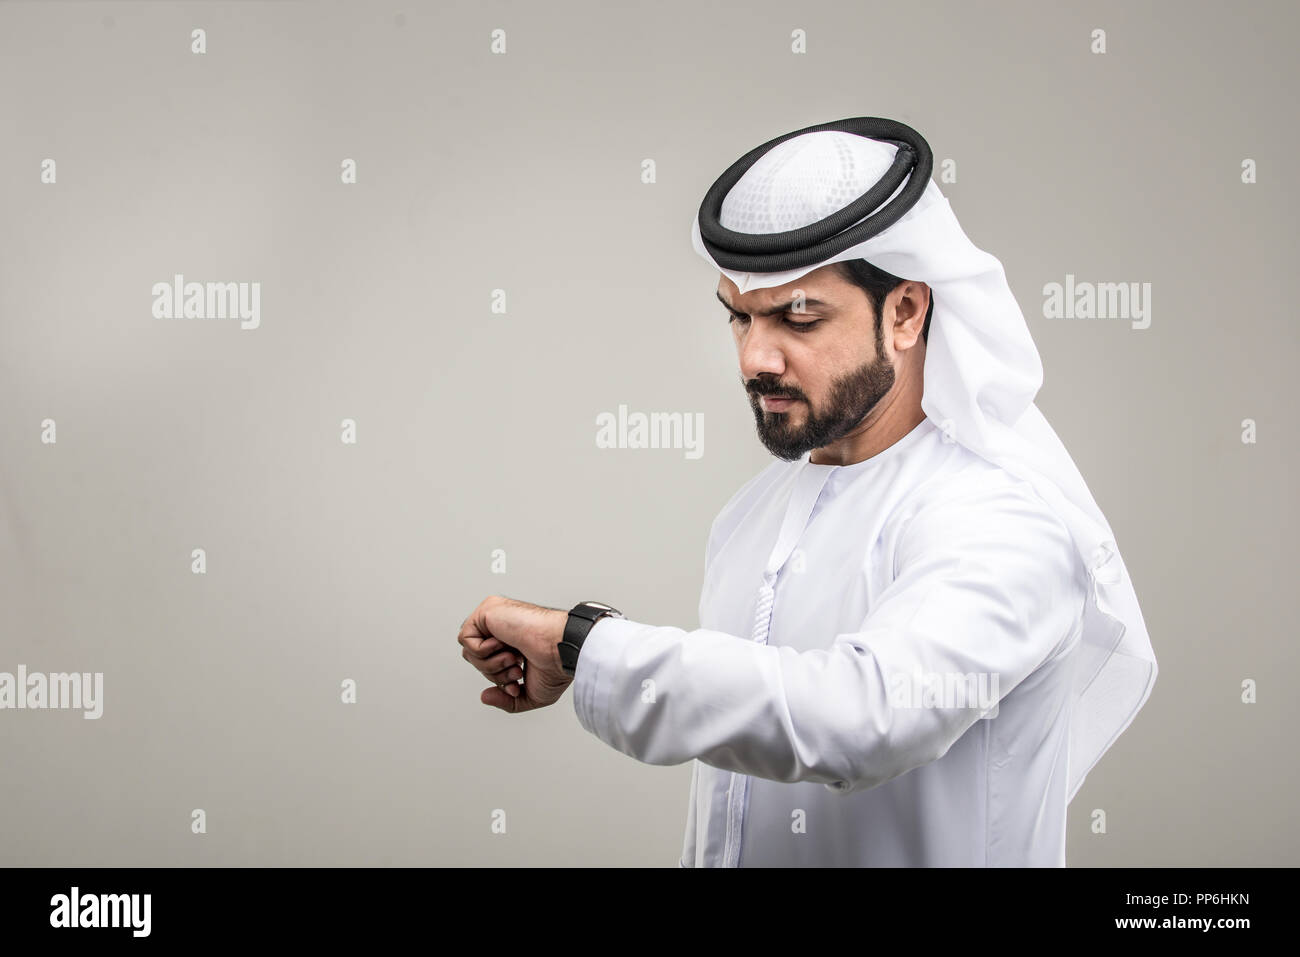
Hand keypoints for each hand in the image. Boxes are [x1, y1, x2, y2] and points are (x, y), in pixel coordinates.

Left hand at [457, 595, 571, 712]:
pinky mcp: (487, 610)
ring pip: (470, 651)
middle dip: (494, 674)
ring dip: (490, 664)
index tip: (517, 685)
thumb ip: (507, 700)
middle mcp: (503, 628)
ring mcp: (495, 617)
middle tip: (517, 672)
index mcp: (514, 642)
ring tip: (513, 659)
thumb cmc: (556, 666)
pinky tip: (504, 646)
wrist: (562, 648)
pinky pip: (465, 638)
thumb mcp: (531, 694)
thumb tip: (484, 697)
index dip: (499, 680)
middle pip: (476, 660)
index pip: (489, 665)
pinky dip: (482, 651)